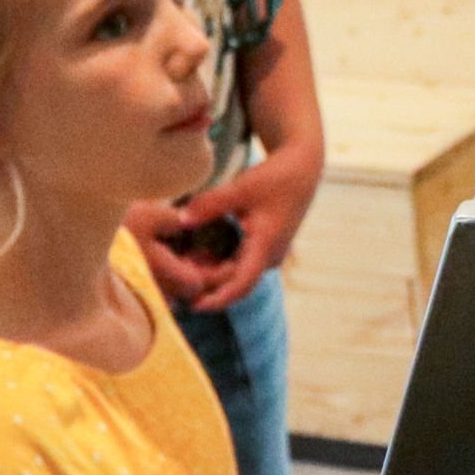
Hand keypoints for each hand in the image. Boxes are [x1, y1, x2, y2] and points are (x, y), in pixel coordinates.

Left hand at [128, 143, 322, 310]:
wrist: (302, 169)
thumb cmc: (276, 177)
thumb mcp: (242, 187)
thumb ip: (210, 204)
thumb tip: (181, 219)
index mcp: (267, 246)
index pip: (241, 285)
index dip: (218, 299)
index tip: (194, 305)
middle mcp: (269, 256)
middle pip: (233, 280)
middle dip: (204, 281)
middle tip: (172, 276)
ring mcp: (267, 253)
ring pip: (234, 272)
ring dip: (208, 270)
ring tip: (179, 263)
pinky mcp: (262, 247)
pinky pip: (238, 261)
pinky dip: (217, 260)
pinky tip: (194, 251)